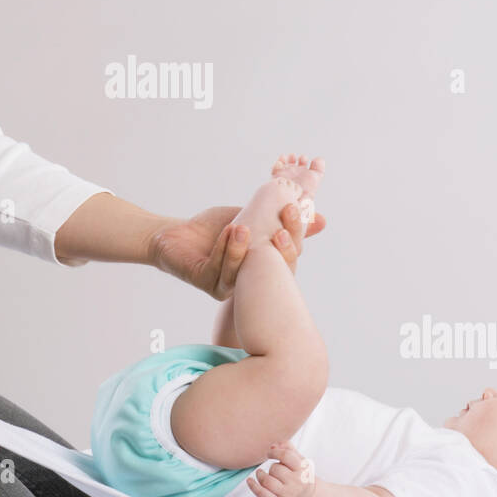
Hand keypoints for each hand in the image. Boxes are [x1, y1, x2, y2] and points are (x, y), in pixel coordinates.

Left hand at [149, 202, 325, 299]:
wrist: (176, 235)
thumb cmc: (215, 229)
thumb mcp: (252, 220)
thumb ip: (280, 220)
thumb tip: (320, 218)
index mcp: (262, 267)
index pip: (287, 257)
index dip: (295, 236)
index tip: (295, 210)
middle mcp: (248, 281)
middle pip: (270, 271)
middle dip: (278, 250)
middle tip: (281, 228)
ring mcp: (226, 285)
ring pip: (242, 272)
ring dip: (243, 249)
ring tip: (243, 227)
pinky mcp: (205, 282)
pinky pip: (218, 269)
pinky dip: (224, 250)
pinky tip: (228, 233)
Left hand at [245, 441, 317, 496]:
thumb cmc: (299, 474)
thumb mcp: (299, 460)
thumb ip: (288, 448)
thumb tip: (273, 445)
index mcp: (302, 468)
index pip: (286, 456)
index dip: (275, 452)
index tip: (270, 453)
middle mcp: (296, 482)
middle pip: (275, 469)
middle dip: (272, 467)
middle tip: (274, 470)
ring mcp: (287, 494)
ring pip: (267, 481)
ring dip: (261, 475)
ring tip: (260, 473)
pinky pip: (262, 494)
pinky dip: (253, 486)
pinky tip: (249, 480)